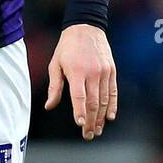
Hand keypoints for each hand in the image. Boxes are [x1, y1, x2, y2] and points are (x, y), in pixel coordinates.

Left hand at [44, 23, 116, 139]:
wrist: (86, 27)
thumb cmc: (67, 47)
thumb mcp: (55, 65)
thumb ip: (54, 87)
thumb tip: (49, 106)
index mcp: (76, 71)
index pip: (79, 96)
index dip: (80, 111)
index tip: (80, 124)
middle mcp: (92, 73)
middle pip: (93, 102)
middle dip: (90, 121)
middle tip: (87, 135)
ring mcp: (104, 72)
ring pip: (104, 99)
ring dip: (101, 117)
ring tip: (97, 130)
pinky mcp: (111, 70)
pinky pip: (113, 91)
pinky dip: (112, 105)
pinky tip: (110, 117)